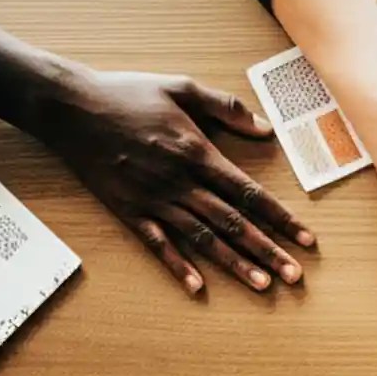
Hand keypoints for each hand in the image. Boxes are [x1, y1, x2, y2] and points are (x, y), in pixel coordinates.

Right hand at [37, 70, 315, 294]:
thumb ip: (226, 108)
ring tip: (263, 285)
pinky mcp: (129, 211)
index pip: (250, 193)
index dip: (282, 218)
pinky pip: (158, 244)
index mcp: (199, 153)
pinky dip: (178, 266)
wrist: (69, 108)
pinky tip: (199, 288)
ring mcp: (155, 199)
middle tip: (295, 276)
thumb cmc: (128, 94)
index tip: (307, 239)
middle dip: (268, 251)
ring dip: (235, 264)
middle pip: (234, 223)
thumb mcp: (182, 87)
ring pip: (203, 238)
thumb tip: (266, 129)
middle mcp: (181, 181)